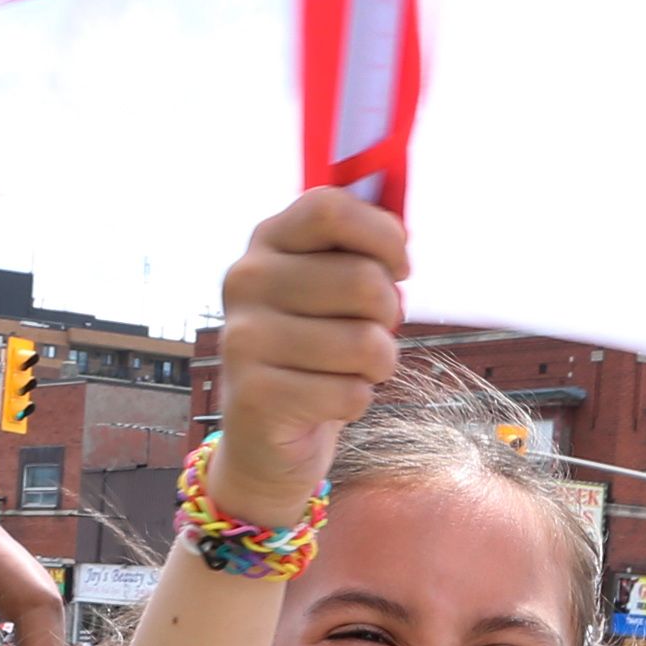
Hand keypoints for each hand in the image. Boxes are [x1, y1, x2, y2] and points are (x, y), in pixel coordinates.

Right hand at [209, 189, 407, 520]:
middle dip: (389, 313)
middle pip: (363, 280)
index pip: (330, 209)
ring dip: (379, 363)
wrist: (267, 436)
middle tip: (373, 331)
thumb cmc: (318, 349)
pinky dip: (357, 401)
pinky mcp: (255, 395)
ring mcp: (244, 338)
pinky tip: (329, 401)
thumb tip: (402, 228)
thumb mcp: (333, 289)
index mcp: (267, 240)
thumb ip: (360, 250)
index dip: (383, 236)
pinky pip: (351, 394)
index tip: (399, 269)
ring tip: (353, 369)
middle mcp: (245, 281)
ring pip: (365, 343)